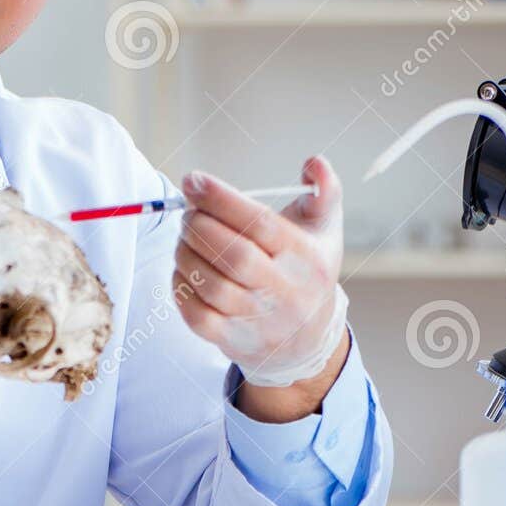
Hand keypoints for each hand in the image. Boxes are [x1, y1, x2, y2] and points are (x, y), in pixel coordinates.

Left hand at [172, 157, 348, 389]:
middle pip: (233, 254)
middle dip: (198, 225)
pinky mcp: (235, 342)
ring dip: (185, 252)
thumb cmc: (307, 271)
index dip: (221, 198)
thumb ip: (324, 191)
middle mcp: (286, 291)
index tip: (193, 180)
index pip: (259, 223)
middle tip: (187, 213)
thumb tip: (314, 163)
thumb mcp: (324, 229)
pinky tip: (184, 269)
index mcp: (307, 257)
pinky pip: (197, 315)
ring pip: (210, 283)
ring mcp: (260, 321)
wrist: (308, 340)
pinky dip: (181, 287)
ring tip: (185, 238)